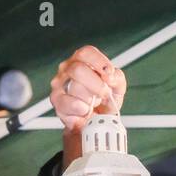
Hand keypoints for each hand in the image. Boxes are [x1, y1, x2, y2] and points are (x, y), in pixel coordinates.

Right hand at [50, 45, 126, 164]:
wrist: (97, 122)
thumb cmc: (104, 101)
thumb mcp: (117, 87)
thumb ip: (117, 77)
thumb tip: (110, 76)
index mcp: (82, 60)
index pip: (86, 53)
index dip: (99, 62)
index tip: (109, 73)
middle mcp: (68, 69)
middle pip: (78, 69)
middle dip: (96, 85)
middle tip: (104, 93)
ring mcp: (59, 84)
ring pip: (75, 88)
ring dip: (90, 99)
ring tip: (92, 103)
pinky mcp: (57, 101)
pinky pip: (69, 103)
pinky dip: (82, 108)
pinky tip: (86, 109)